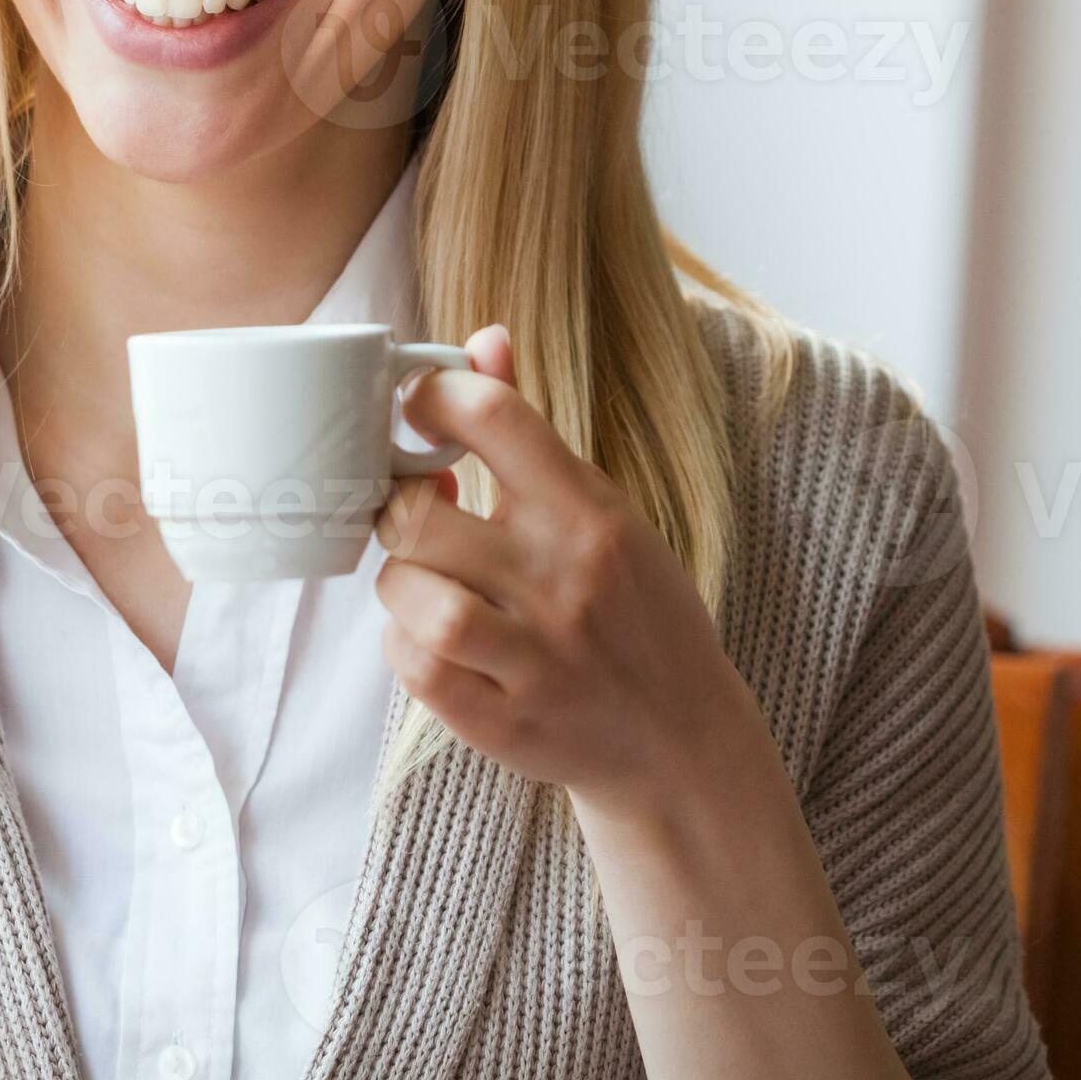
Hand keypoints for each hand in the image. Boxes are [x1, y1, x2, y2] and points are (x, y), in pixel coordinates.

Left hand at [373, 325, 767, 818]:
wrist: (684, 740)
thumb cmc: (633, 608)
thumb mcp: (601, 509)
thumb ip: (528, 432)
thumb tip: (482, 339)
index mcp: (591, 512)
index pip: (494, 417)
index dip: (429, 396)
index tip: (414, 408)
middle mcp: (564, 580)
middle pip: (421, 514)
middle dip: (397, 507)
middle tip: (410, 513)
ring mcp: (536, 659)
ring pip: (411, 595)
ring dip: (398, 584)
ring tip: (424, 582)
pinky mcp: (506, 724)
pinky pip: (415, 669)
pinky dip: (405, 646)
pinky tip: (431, 637)